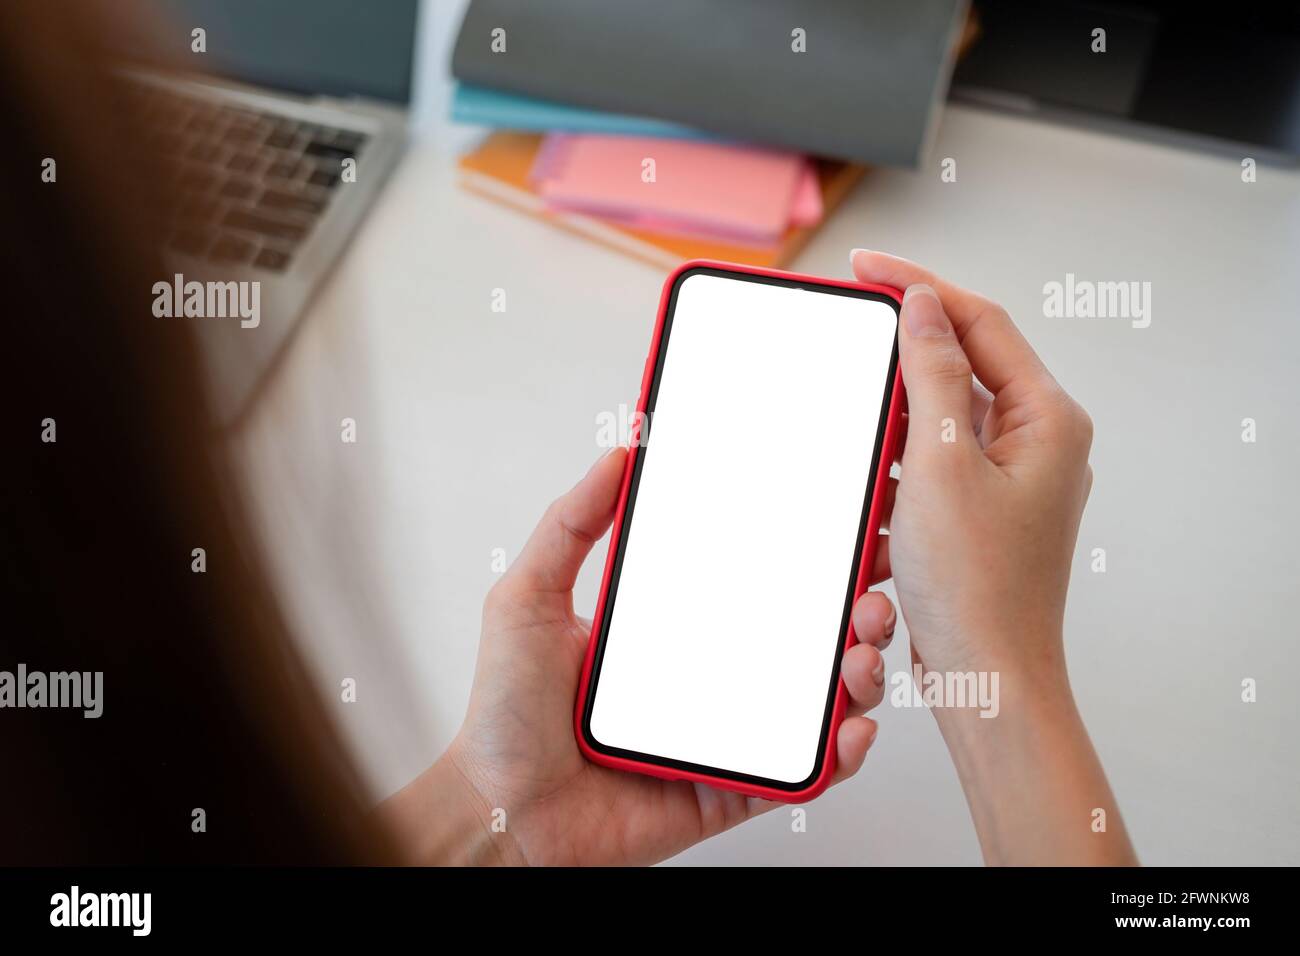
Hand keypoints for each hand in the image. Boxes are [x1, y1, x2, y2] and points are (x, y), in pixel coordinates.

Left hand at [383, 447, 893, 865]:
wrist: (499, 812)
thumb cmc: (505, 714)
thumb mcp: (528, 599)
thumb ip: (570, 526)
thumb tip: (619, 456)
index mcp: (673, 630)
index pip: (752, 583)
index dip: (804, 556)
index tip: (842, 523)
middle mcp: (708, 677)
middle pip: (802, 637)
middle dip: (852, 608)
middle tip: (870, 585)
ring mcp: (725, 734)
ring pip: (816, 700)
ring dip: (859, 670)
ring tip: (864, 648)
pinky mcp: (731, 790)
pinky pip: (800, 773)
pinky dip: (840, 753)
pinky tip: (851, 726)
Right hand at [851, 249, 1136, 864]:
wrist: (986, 679)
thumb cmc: (977, 589)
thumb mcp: (940, 463)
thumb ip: (930, 374)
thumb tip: (923, 307)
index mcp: (1045, 419)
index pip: (979, 320)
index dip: (918, 286)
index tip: (866, 267)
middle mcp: (1038, 442)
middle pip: (960, 365)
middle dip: (900, 358)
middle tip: (850, 333)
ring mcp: (1012, 479)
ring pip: (940, 419)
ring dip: (892, 425)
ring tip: (860, 438)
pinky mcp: (982, 513)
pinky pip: (931, 467)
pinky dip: (895, 471)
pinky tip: (874, 494)